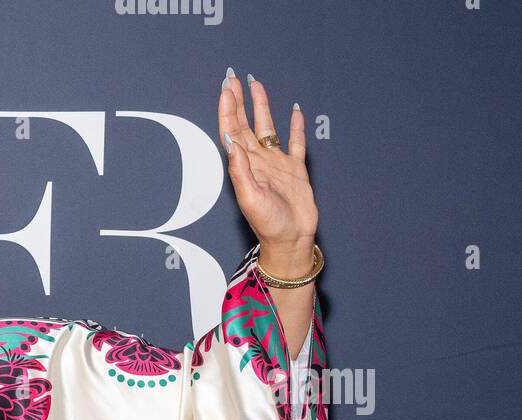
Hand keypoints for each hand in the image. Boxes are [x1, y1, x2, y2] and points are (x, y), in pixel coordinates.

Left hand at [219, 72, 317, 275]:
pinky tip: (295, 111)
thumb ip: (240, 169)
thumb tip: (230, 141)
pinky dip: (296, 127)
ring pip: (268, 128)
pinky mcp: (296, 169)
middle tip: (232, 79)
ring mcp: (277, 164)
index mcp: (245, 167)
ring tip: (256, 85)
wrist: (291, 239)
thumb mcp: (250, 198)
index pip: (232, 132)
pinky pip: (296, 143)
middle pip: (246, 124)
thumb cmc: (269, 224)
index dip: (228, 110)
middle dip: (238, 102)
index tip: (225, 90)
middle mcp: (259, 161)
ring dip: (261, 107)